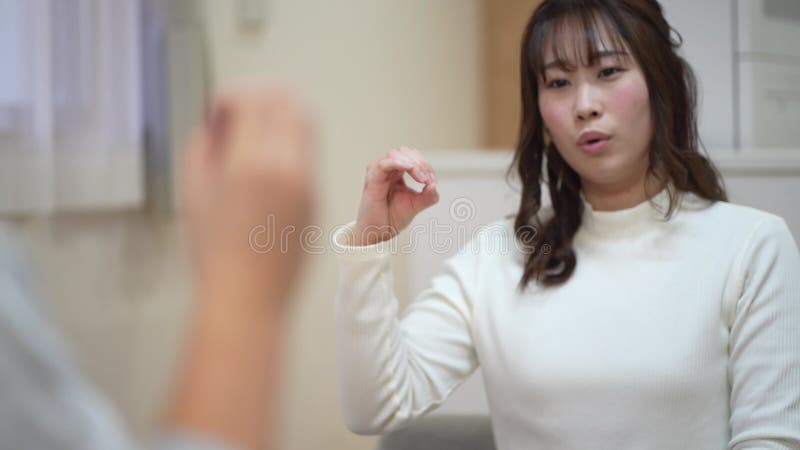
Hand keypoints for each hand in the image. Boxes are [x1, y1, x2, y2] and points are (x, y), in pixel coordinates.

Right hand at [181, 86, 314, 303]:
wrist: (248, 299)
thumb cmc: (215, 253)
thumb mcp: (193, 192)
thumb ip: (204, 147)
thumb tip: (218, 126)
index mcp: (253, 164)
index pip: (253, 100)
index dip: (230, 98)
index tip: (218, 113)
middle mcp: (288, 168)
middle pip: (289, 101)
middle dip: (260, 98)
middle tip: (238, 117)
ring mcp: (308, 183)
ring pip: (305, 124)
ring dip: (278, 119)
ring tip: (250, 142)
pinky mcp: (316, 197)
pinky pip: (308, 153)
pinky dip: (287, 145)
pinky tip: (263, 166)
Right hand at [352, 147, 437, 245]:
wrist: (379, 232)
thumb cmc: (392, 217)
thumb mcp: (416, 205)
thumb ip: (428, 196)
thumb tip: (434, 185)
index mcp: (397, 173)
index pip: (413, 158)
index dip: (425, 166)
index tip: (432, 181)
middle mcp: (387, 170)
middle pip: (405, 152)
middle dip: (421, 163)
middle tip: (427, 179)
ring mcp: (378, 173)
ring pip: (395, 154)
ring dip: (412, 163)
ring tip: (421, 178)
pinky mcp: (372, 179)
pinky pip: (384, 164)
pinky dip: (398, 163)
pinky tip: (409, 168)